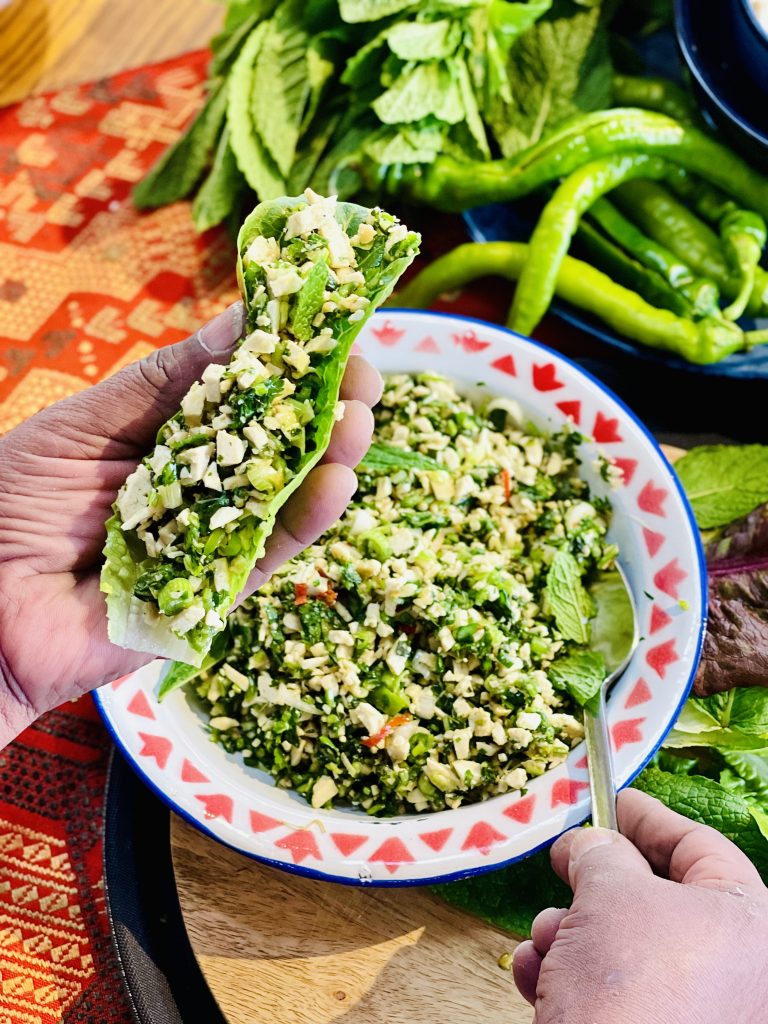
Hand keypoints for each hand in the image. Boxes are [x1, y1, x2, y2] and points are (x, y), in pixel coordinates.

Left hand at [0, 303, 380, 745]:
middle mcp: (198, 485)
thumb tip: (242, 323)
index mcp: (165, 437)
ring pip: (285, 496)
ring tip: (359, 418)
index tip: (329, 330)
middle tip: (361, 376)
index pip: (240, 394)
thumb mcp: (83, 425)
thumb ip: (164, 383)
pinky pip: (270, 553)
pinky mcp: (217, 593)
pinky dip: (306, 519)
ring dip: (330, 457)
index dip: (286, 363)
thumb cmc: (11, 505)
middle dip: (323, 407)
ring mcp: (212, 539)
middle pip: (276, 443)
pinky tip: (337, 481)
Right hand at [513, 789, 767, 1023]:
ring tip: (545, 941)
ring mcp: (699, 1011)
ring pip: (624, 947)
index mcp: (749, 921)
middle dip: (594, 887)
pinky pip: (614, 993)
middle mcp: (736, 969)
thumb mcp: (610, 893)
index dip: (644, 816)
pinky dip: (570, 978)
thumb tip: (591, 845)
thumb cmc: (634, 992)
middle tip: (564, 868)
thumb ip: (601, 851)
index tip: (608, 800)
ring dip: (569, 934)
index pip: (696, 844)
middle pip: (654, 898)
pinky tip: (534, 976)